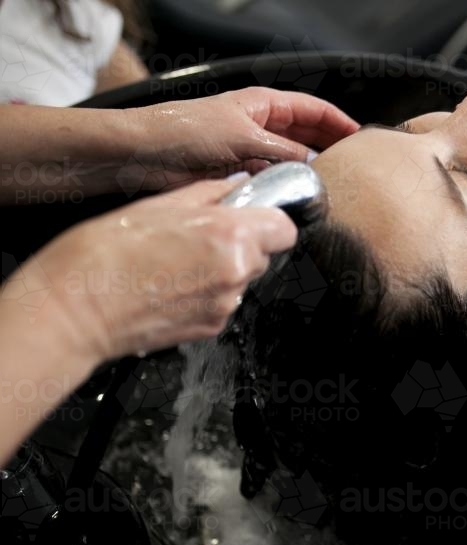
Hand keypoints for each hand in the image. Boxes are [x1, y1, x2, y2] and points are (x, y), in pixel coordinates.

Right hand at [21, 179, 297, 362]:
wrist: (74, 310)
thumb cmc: (104, 255)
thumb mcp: (157, 205)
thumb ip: (208, 194)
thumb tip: (235, 186)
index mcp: (230, 235)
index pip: (284, 228)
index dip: (268, 221)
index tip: (250, 217)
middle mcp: (236, 273)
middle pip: (263, 254)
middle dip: (241, 244)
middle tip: (199, 236)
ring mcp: (225, 305)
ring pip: (242, 279)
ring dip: (221, 269)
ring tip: (175, 262)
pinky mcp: (211, 328)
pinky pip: (222, 302)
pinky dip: (205, 293)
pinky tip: (170, 285)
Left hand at [119, 87, 359, 190]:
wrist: (142, 154)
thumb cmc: (183, 132)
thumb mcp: (244, 138)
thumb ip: (284, 153)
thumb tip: (314, 168)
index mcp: (263, 104)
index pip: (314, 110)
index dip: (339, 123)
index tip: (362, 140)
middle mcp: (260, 126)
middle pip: (308, 136)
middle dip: (331, 149)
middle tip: (356, 169)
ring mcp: (251, 151)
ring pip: (292, 162)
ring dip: (310, 173)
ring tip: (334, 187)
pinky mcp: (240, 174)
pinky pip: (274, 181)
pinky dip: (288, 188)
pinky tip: (301, 200)